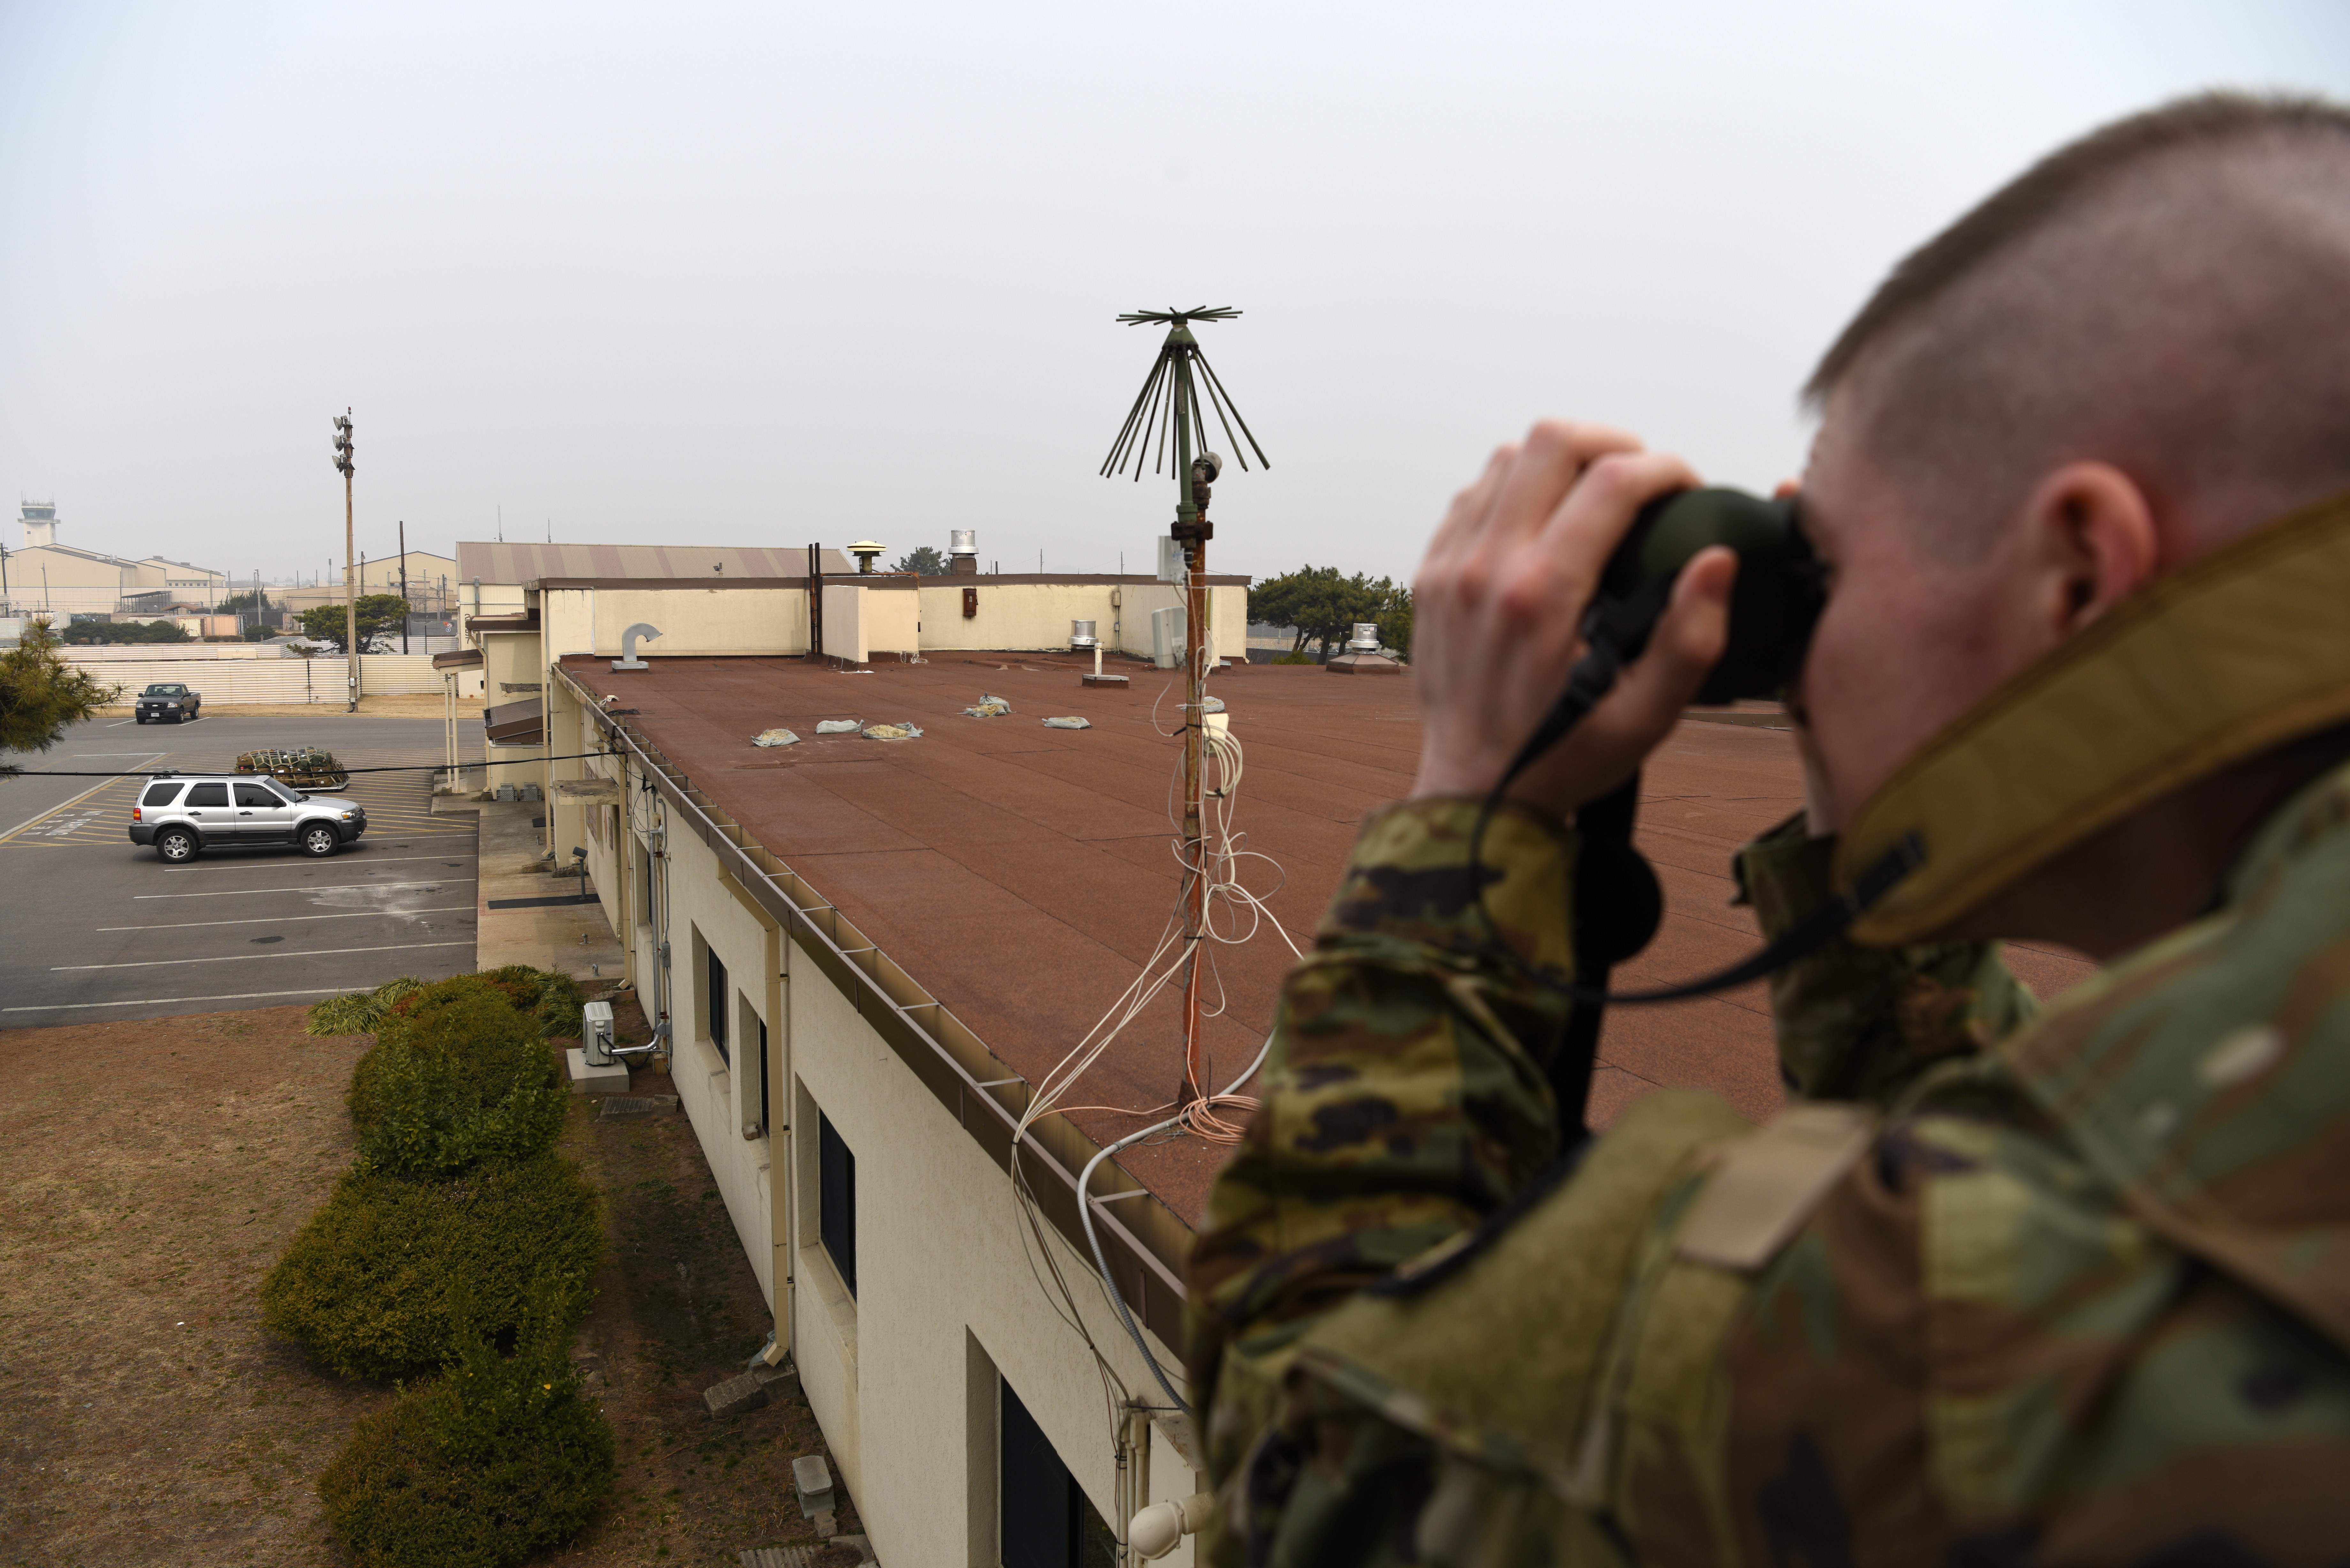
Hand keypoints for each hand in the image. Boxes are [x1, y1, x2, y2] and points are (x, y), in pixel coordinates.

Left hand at [1407, 420, 1736, 816]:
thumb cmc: (1564, 756)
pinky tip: (1545, 522)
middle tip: (1645, 479)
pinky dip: (1514, 489)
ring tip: (1597, 496)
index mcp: (1539, 598)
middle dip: (1612, 443)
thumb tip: (1717, 559)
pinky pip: (1472, 496)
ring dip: (1559, 463)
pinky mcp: (1428, 576)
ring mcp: (1448, 568)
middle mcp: (1484, 569)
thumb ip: (1691, 639)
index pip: (1611, 482)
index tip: (1688, 490)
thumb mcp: (1646, 718)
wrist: (1474, 793)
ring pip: (1505, 459)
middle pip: (1549, 442)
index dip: (1665, 468)